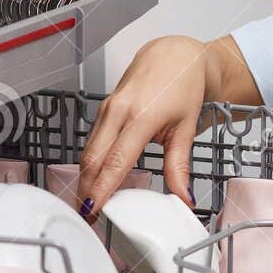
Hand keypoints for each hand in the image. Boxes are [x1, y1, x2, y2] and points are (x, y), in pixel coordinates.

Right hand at [77, 37, 207, 215]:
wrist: (176, 56)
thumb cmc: (184, 84)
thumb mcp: (187, 128)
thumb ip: (180, 165)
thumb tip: (183, 195)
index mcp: (139, 117)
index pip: (115, 161)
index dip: (102, 188)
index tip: (94, 209)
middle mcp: (117, 112)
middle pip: (93, 159)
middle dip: (86, 189)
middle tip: (86, 216)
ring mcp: (107, 109)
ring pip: (88, 150)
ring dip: (86, 178)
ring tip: (88, 203)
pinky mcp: (104, 109)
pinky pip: (92, 140)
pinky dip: (91, 162)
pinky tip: (95, 179)